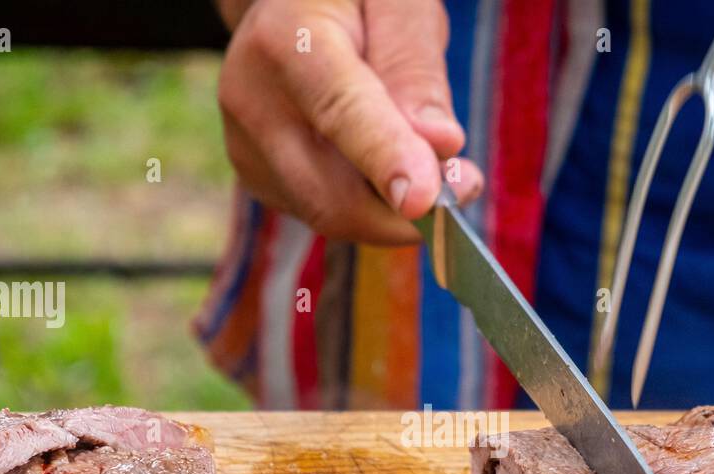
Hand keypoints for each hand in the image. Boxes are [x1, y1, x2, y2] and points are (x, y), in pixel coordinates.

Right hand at [218, 0, 483, 244]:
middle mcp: (252, 101)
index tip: (423, 200)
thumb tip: (440, 144)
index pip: (341, 113)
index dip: (385, 161)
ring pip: (335, 214)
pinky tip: (386, 160)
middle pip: (333, 195)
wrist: (293, 7)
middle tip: (466, 184)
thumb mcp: (399, 3)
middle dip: (407, 212)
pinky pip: (327, 213)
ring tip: (430, 160)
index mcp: (287, 41)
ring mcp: (247, 148)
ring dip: (394, 207)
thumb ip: (416, 67)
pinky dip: (371, 203)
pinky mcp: (257, 179)